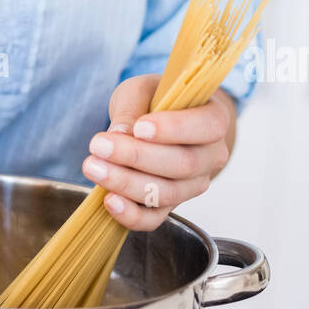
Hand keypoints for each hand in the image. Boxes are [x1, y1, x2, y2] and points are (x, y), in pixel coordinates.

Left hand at [82, 73, 233, 230]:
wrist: (158, 124)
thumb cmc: (155, 102)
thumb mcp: (142, 89)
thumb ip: (133, 106)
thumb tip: (121, 133)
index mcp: (214, 119)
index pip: (206, 127)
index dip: (174, 129)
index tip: (139, 128)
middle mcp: (211, 156)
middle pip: (183, 164)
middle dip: (137, 157)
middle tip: (99, 146)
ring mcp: (193, 185)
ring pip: (167, 193)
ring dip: (127, 183)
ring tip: (94, 167)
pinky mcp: (170, 205)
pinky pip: (154, 219)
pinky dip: (131, 214)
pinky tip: (109, 200)